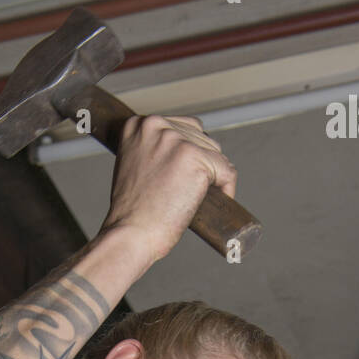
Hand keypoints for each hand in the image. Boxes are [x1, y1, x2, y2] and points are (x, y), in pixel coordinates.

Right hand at [99, 114, 237, 265]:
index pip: (183, 127)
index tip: (186, 174)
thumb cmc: (132, 212)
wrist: (131, 234)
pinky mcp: (196, 159)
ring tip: (196, 198)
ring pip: (215, 153)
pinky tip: (218, 202)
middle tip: (190, 191)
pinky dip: (227, 188)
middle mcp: (158, 126)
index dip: (190, 152)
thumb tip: (181, 153)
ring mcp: (177, 141)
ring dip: (213, 176)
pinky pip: (227, 171)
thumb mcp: (135, 167)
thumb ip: (155, 150)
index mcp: (140, 125)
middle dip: (202, 164)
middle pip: (201, 137)